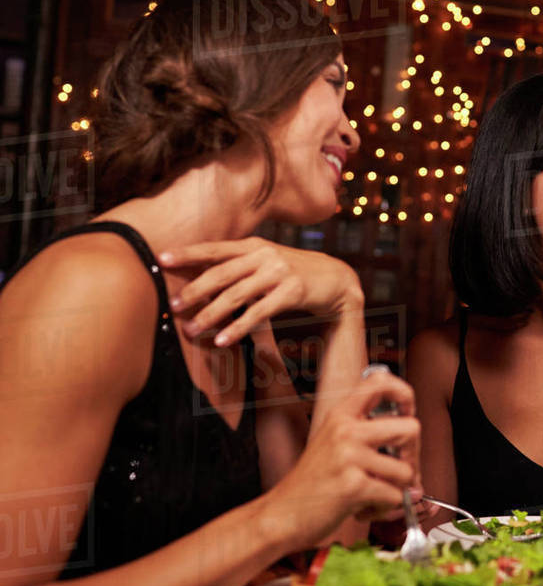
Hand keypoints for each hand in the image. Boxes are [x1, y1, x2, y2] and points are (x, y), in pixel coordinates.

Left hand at [159, 238, 364, 346]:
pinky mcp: (293, 291)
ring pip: (236, 294)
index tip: (161, 259)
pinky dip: (238, 327)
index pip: (214, 248)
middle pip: (221, 273)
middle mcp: (264, 255)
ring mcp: (279, 272)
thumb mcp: (267, 260)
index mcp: (253, 245)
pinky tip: (223, 340)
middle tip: (172, 306)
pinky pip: (259, 312)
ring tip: (192, 330)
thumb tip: (200, 275)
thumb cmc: (293, 272)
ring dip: (211, 314)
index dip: (187, 253)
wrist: (336, 279)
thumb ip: (239, 264)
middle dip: (194, 290)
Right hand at [258, 369, 419, 549]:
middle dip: (413, 455)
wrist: (280, 515)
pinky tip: (365, 508)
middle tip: (401, 471)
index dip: (403, 394)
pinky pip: (395, 497)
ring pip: (407, 470)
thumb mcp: (331, 443)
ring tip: (377, 494)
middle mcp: (345, 430)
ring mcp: (349, 457)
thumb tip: (411, 443)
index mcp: (340, 415)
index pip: (380, 382)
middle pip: (411, 428)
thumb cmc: (310, 483)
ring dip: (399, 490)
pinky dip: (386, 509)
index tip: (407, 412)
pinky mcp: (353, 486)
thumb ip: (365, 433)